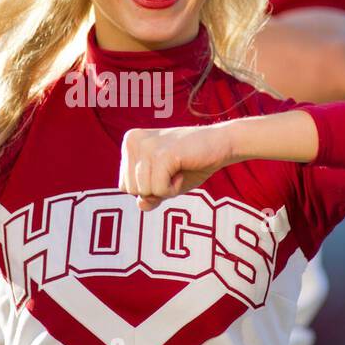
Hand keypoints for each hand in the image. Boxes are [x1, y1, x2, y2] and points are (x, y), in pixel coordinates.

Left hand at [119, 123, 233, 210]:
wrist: (220, 145)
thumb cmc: (191, 164)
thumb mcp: (164, 185)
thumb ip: (149, 196)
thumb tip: (141, 204)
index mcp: (129, 143)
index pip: (124, 185)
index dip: (148, 188)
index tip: (164, 171)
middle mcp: (133, 141)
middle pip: (130, 189)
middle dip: (155, 189)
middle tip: (173, 171)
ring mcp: (147, 146)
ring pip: (143, 192)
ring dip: (165, 189)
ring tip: (178, 170)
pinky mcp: (162, 154)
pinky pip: (158, 190)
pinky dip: (174, 189)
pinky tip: (182, 170)